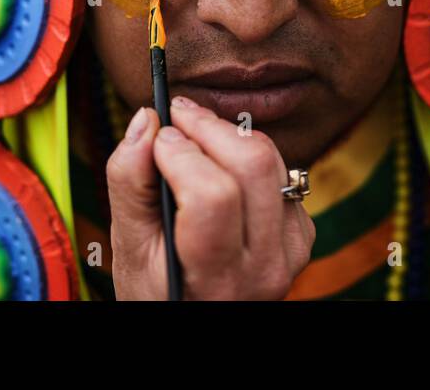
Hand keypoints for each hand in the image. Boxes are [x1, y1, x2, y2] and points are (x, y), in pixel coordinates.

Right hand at [106, 96, 315, 299]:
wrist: (197, 313)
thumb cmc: (157, 286)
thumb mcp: (128, 248)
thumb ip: (130, 182)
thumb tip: (145, 120)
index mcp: (216, 280)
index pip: (213, 198)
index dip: (183, 153)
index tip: (157, 135)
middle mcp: (264, 267)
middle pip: (253, 165)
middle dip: (209, 127)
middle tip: (175, 115)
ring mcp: (291, 250)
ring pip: (270, 159)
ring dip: (228, 134)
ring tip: (192, 133)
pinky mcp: (302, 232)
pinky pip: (279, 170)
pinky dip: (244, 154)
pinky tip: (217, 163)